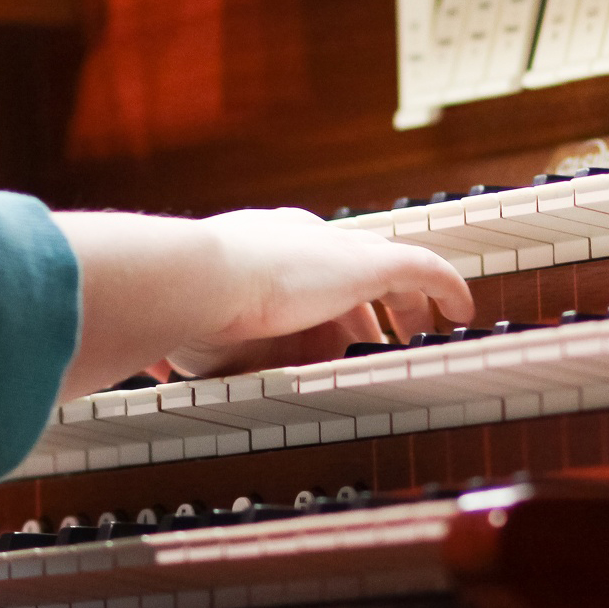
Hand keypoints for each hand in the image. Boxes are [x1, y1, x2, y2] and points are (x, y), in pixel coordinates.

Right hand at [49, 209, 473, 400]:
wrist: (193, 279)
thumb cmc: (178, 309)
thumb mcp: (183, 331)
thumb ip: (179, 343)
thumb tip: (146, 369)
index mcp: (253, 248)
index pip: (299, 275)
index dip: (318, 309)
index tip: (326, 336)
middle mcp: (295, 239)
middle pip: (347, 275)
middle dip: (366, 311)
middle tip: (383, 340)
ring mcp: (331, 248)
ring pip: (388, 275)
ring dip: (407, 308)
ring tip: (423, 336)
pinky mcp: (365, 262)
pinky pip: (424, 269)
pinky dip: (446, 288)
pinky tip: (462, 312)